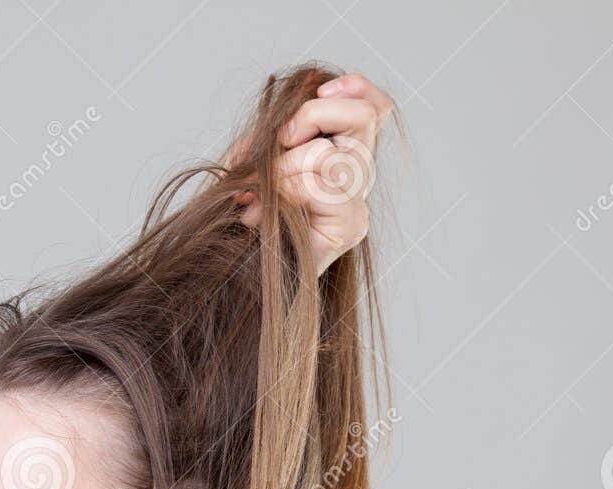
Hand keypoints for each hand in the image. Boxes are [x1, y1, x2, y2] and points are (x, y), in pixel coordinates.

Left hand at [235, 72, 392, 274]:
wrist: (237, 276)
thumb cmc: (243, 217)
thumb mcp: (251, 161)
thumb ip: (268, 135)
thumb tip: (282, 122)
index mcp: (342, 153)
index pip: (375, 107)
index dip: (355, 88)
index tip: (321, 88)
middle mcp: (358, 175)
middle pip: (364, 116)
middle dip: (313, 114)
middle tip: (282, 139)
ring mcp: (357, 202)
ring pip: (328, 153)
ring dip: (283, 167)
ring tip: (257, 194)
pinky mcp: (351, 226)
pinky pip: (318, 186)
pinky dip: (285, 192)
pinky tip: (261, 216)